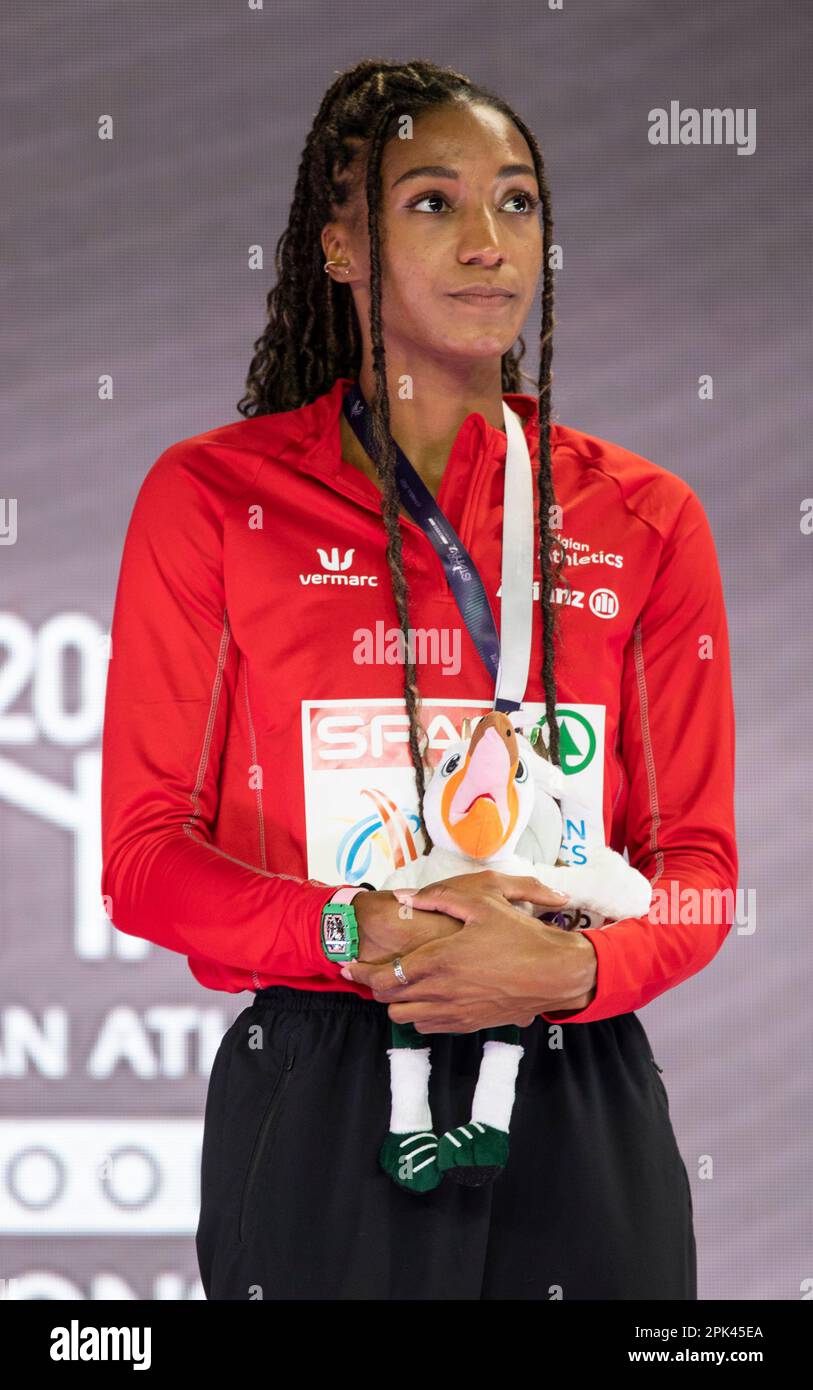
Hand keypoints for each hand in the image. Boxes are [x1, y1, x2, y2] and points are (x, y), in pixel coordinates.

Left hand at [343, 876, 597, 1031]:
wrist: (556, 972)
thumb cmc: (521, 934)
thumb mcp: (483, 901)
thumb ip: (440, 897)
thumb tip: (407, 897)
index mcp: (440, 960)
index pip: (385, 974)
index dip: (361, 972)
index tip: (349, 966)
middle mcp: (442, 991)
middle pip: (389, 1000)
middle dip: (376, 986)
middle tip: (373, 971)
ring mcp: (456, 1011)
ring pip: (405, 1018)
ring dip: (397, 1002)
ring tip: (400, 984)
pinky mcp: (470, 1024)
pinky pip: (429, 1028)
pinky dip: (419, 1015)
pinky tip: (427, 997)